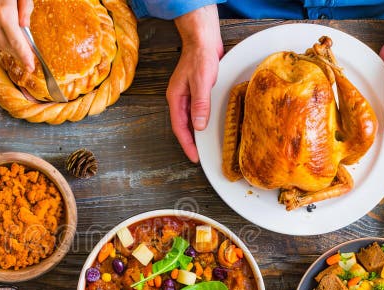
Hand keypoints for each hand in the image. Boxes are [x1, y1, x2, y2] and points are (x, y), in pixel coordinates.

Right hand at [0, 0, 34, 71]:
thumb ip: (26, 10)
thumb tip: (25, 27)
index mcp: (3, 13)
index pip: (17, 43)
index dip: (25, 57)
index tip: (31, 67)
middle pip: (8, 48)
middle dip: (19, 50)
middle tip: (26, 49)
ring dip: (8, 45)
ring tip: (10, 30)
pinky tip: (0, 30)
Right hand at [167, 5, 222, 162]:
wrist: (203, 40)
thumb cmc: (200, 57)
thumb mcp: (201, 82)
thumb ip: (200, 105)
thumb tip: (198, 126)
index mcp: (176, 98)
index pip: (179, 127)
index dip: (187, 144)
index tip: (194, 156)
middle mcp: (179, 98)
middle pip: (182, 126)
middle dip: (189, 142)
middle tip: (198, 155)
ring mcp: (187, 95)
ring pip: (189, 119)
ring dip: (195, 132)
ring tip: (203, 145)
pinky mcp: (196, 91)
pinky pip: (196, 111)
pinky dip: (201, 120)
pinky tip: (207, 125)